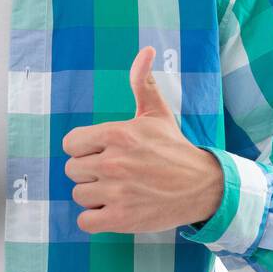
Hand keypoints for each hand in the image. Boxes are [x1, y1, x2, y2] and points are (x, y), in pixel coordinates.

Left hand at [63, 46, 223, 234]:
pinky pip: (86, 221)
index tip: (101, 152)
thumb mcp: (156, 113)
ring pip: (79, 195)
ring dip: (94, 195)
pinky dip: (95, 218)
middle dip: (89, 172)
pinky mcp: (121, 218)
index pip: (70, 143)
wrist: (202, 186)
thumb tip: (146, 51)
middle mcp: (113, 162)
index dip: (83, 149)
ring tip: (117, 190)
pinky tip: (112, 209)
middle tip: (113, 173)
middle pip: (72, 170)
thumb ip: (142, 82)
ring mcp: (117, 192)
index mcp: (117, 134)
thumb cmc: (174, 148)